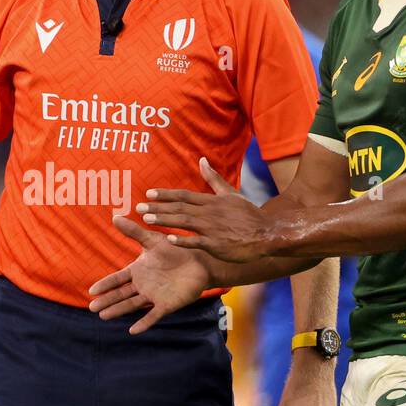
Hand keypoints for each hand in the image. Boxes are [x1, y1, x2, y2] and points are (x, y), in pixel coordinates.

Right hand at [88, 214, 212, 333]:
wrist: (200, 262)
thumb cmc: (175, 250)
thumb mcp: (152, 240)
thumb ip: (134, 231)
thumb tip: (114, 217)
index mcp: (138, 271)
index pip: (117, 279)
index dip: (105, 285)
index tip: (91, 291)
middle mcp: (143, 285)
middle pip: (121, 294)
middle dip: (107, 300)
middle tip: (92, 307)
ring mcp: (154, 296)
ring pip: (132, 305)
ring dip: (118, 310)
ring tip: (103, 316)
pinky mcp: (167, 304)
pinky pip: (153, 315)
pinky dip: (144, 322)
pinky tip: (133, 330)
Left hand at [137, 157, 276, 262]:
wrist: (267, 233)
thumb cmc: (247, 215)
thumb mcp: (231, 194)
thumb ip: (214, 179)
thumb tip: (202, 160)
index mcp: (212, 201)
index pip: (184, 195)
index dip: (165, 195)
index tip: (148, 194)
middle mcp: (210, 212)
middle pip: (179, 208)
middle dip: (158, 207)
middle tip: (138, 207)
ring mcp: (213, 229)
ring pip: (184, 222)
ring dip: (165, 220)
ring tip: (147, 220)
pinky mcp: (217, 244)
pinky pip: (197, 241)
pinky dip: (183, 239)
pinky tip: (168, 239)